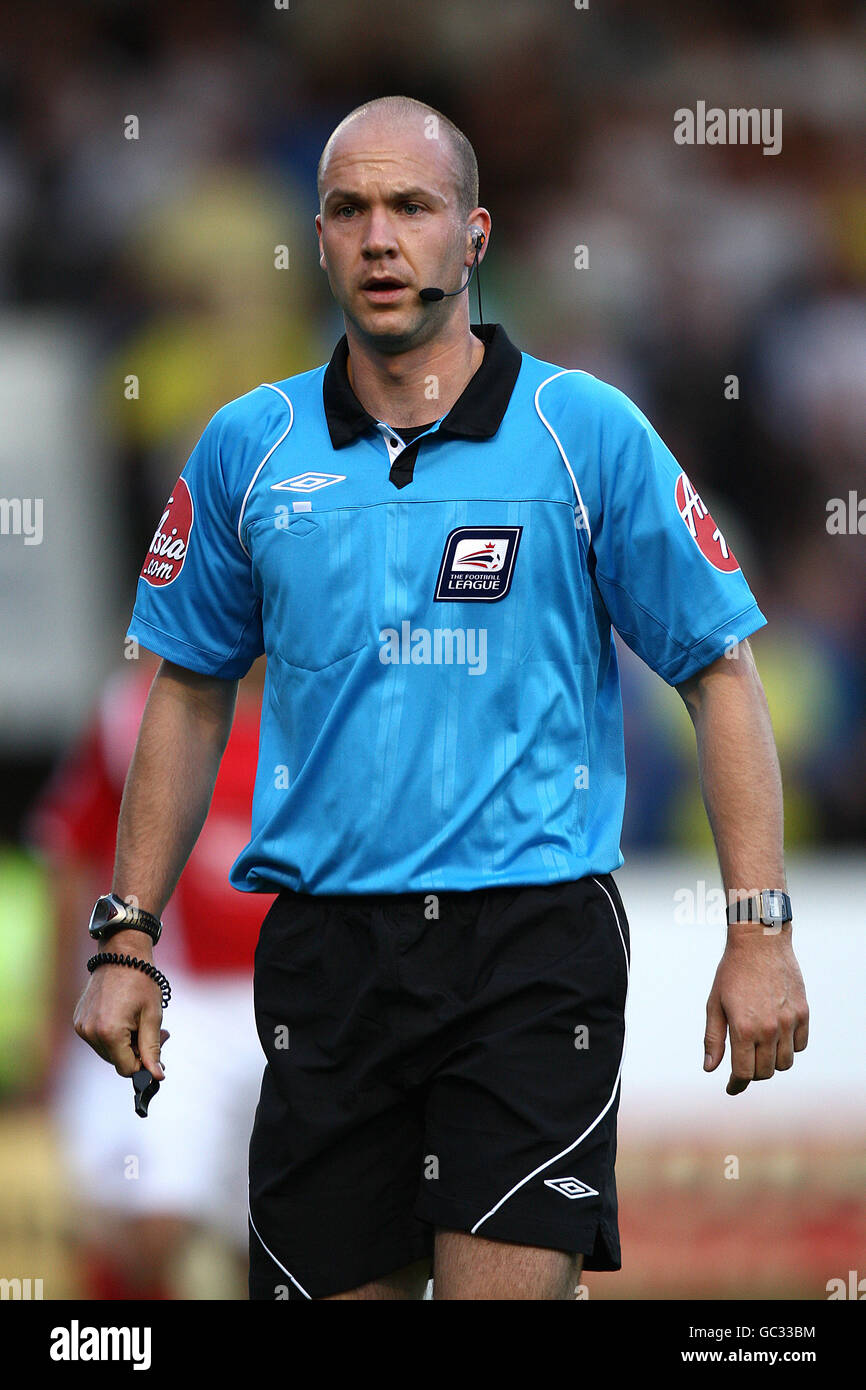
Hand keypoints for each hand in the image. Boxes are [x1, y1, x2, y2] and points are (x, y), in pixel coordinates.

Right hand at [74, 930, 167, 1080]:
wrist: (121, 954)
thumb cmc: (141, 982)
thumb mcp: (152, 1016)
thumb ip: (152, 1049)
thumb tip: (157, 1077)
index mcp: (109, 1033)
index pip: (126, 1069)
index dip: (144, 1064)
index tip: (157, 1050)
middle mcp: (90, 1033)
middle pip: (117, 1061)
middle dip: (137, 1052)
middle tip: (156, 1032)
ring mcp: (81, 1026)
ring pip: (108, 1051)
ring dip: (126, 1043)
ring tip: (140, 1021)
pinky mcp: (79, 1020)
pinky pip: (98, 1038)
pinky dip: (113, 1034)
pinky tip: (125, 1016)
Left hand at [703, 925, 808, 1094]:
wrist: (760, 943)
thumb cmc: (732, 972)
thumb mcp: (714, 1004)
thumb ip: (713, 1039)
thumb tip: (710, 1068)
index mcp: (744, 1028)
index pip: (744, 1073)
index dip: (736, 1084)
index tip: (732, 1087)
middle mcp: (769, 1029)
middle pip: (765, 1072)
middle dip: (752, 1073)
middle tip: (743, 1064)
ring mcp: (789, 1021)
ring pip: (785, 1062)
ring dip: (771, 1063)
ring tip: (760, 1051)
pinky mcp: (803, 1013)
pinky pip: (800, 1045)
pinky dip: (789, 1048)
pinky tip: (777, 1038)